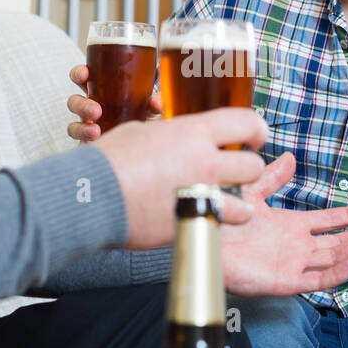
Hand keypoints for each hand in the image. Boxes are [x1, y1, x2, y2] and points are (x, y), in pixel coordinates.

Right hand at [67, 64, 163, 141]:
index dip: (78, 74)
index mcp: (100, 92)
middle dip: (81, 105)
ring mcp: (88, 128)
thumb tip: (157, 103)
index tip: (84, 74)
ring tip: (96, 131)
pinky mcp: (90, 146)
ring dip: (82, 128)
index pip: (82, 78)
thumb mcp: (149, 106)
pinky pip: (80, 146)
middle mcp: (90, 109)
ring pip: (73, 126)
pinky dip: (86, 145)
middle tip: (96, 111)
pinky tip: (96, 145)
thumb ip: (154, 102)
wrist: (143, 144)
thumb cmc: (142, 117)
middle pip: (74, 102)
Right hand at [95, 107, 267, 248]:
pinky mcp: (190, 223)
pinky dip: (215, 222)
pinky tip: (202, 215)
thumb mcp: (143, 132)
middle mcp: (204, 163)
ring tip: (225, 200)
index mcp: (194, 133)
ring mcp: (200, 196)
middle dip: (248, 168)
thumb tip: (182, 135)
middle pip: (253, 166)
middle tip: (238, 170)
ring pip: (246, 205)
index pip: (246, 123)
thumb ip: (173, 134)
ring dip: (238, 203)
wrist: (90, 196)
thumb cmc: (110, 161)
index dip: (257, 129)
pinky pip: (219, 225)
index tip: (256, 136)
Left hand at [219, 153, 347, 295]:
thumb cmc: (223, 217)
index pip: (327, 221)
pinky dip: (335, 274)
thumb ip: (272, 178)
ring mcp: (292, 264)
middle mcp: (295, 246)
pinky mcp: (284, 281)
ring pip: (331, 259)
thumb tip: (290, 157)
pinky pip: (315, 280)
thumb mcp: (250, 191)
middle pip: (336, 242)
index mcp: (289, 225)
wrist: (204, 237)